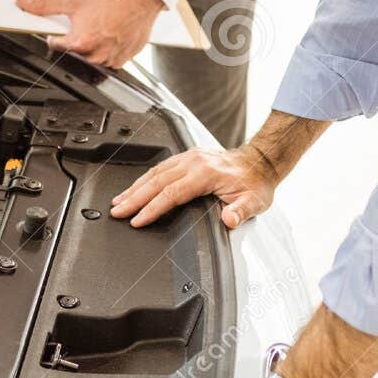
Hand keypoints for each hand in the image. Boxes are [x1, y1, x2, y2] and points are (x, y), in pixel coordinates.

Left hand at [15, 0, 162, 67]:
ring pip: (92, 59)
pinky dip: (107, 50)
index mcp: (80, 43)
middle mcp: (95, 55)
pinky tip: (111, 35)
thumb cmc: (111, 1)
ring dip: (92, 47)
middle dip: (76, 42)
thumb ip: (44, 6)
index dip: (56, 37)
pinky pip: (109, 61)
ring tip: (100, 29)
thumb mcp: (73, 1)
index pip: (56, 46)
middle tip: (86, 27)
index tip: (62, 31)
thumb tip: (23, 2)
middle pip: (74, 54)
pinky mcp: (123, 61)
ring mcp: (110, 60)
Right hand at [110, 142, 276, 228]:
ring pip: (155, 173)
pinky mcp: (187, 157)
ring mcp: (189, 157)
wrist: (260, 162)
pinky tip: (135, 188)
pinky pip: (161, 167)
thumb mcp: (254, 202)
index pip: (171, 193)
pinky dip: (145, 179)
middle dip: (134, 198)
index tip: (137, 220)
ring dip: (135, 188)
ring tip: (118, 201)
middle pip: (156, 182)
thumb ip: (241, 211)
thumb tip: (229, 219)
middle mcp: (194, 162)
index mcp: (206, 173)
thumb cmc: (255, 183)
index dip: (152, 208)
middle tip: (117, 211)